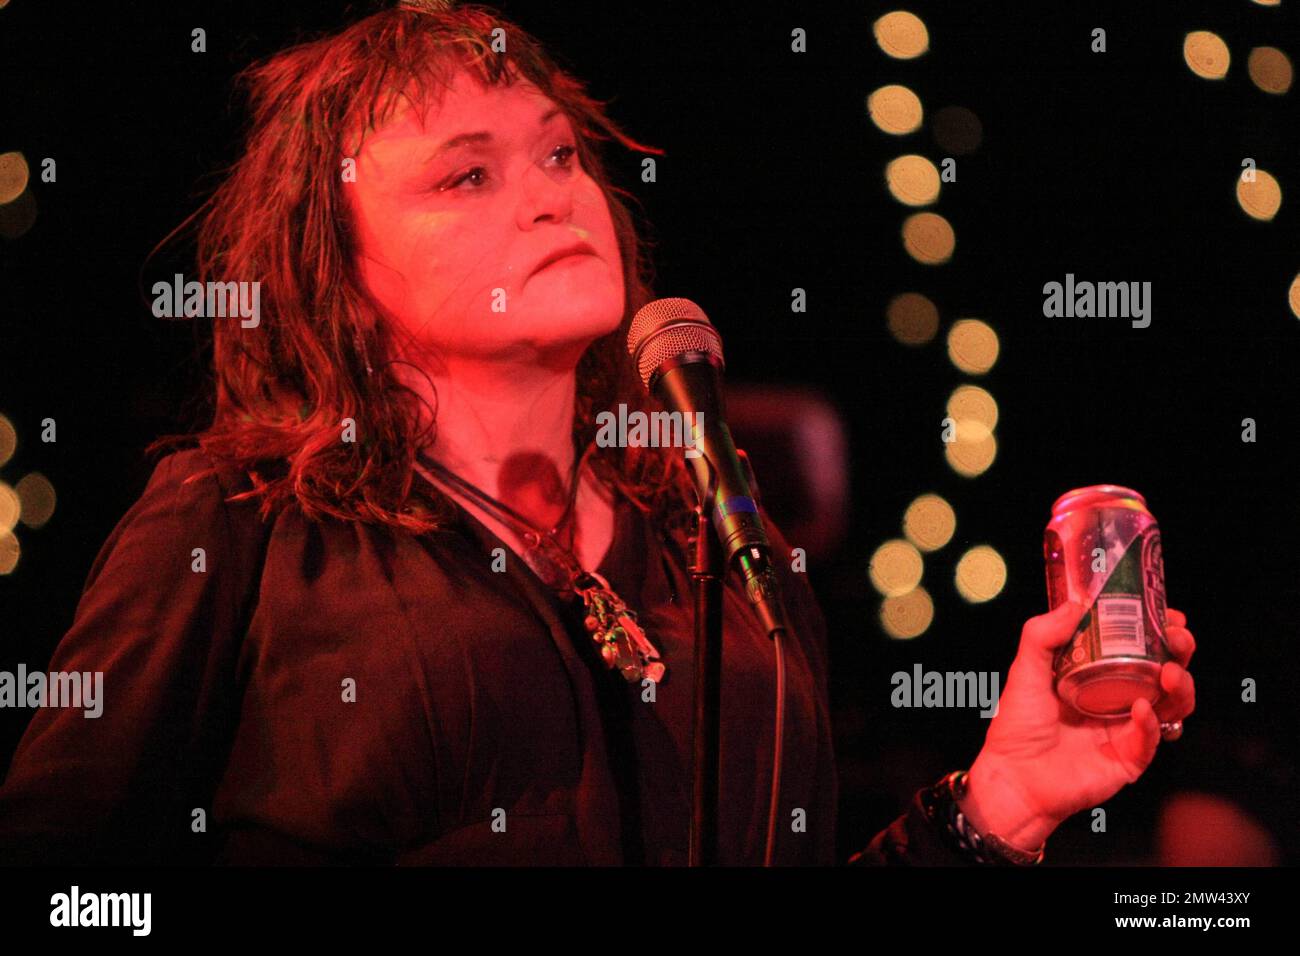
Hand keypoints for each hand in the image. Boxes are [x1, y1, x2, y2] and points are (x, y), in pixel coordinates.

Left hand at [960, 603, 1196, 849]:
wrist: (1013, 775)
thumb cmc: (1018, 726)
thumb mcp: (1026, 670)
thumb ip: (1042, 635)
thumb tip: (1074, 604)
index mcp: (1100, 676)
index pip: (1140, 648)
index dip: (1159, 631)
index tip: (1168, 614)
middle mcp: (1119, 701)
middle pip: (1167, 672)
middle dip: (1180, 652)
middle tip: (1178, 638)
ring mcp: (1128, 730)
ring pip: (1172, 705)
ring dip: (1179, 686)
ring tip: (1169, 672)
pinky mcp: (1129, 759)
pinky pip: (1151, 739)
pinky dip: (1150, 723)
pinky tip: (1142, 709)